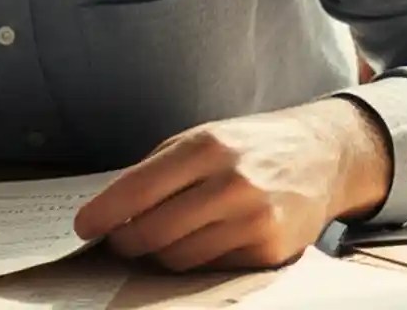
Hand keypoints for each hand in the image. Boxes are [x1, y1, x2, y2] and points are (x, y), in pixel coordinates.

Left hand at [73, 99, 390, 271]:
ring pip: (178, 257)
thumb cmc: (247, 146)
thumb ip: (156, 171)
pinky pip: (210, 267)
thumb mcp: (200, 139)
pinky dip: (193, 259)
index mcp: (205, 147)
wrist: (324, 155)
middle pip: (152, 231)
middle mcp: (231, 183)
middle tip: (116, 240)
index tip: (82, 227)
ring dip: (156, 254)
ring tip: (154, 240)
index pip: (136, 189)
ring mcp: (254, 219)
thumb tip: (109, 209)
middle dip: (123, 241)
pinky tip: (195, 242)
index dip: (102, 213)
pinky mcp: (271, 250)